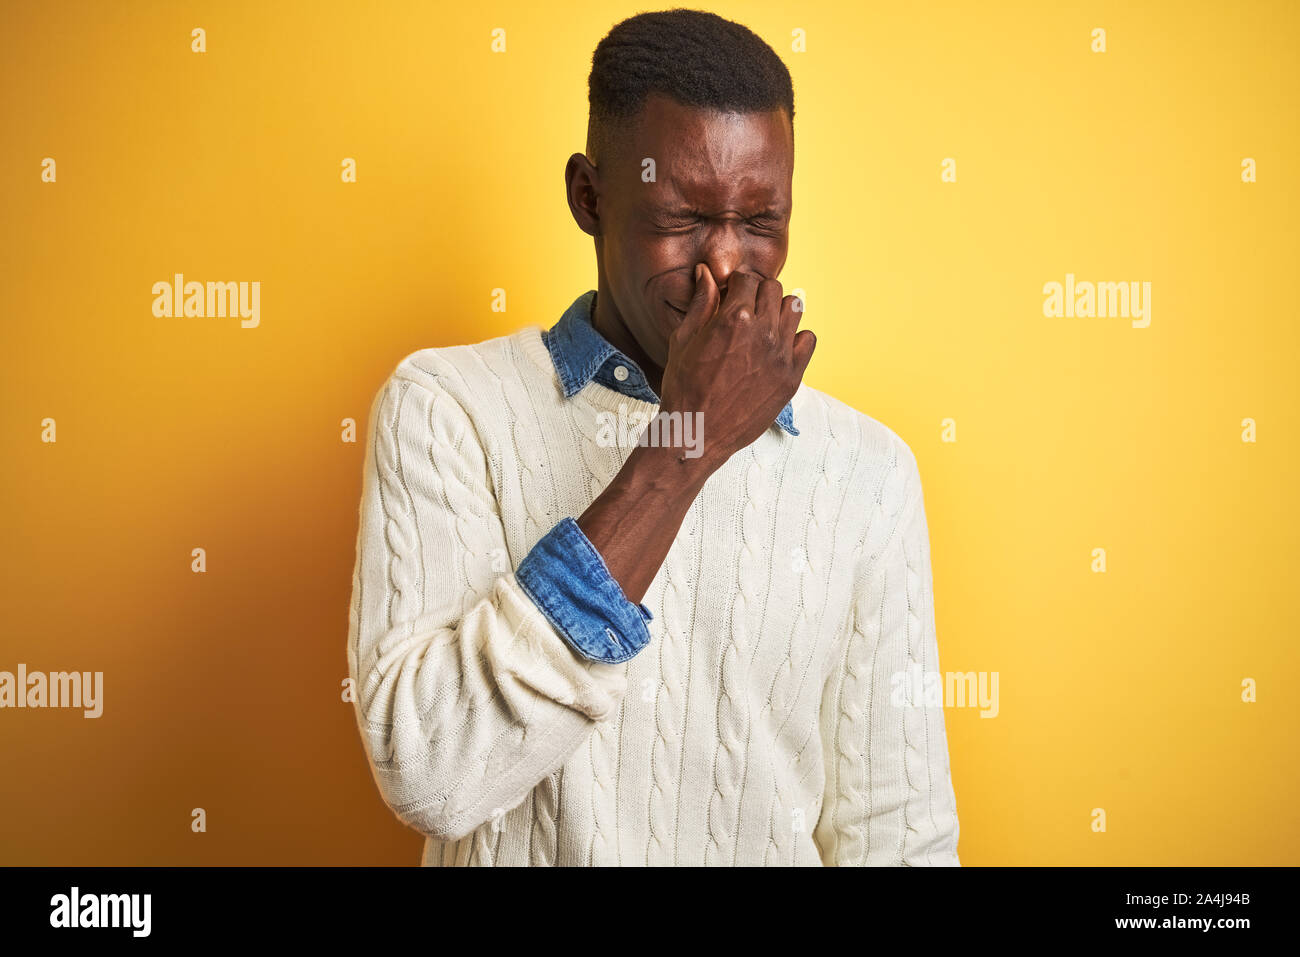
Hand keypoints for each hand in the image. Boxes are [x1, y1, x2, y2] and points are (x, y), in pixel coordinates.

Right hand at [658, 263, 815, 470]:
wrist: (697, 434)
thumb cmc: (685, 388)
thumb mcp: (684, 340)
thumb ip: (701, 303)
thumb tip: (706, 272)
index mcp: (732, 319)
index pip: (748, 279)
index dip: (737, 285)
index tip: (732, 295)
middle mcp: (762, 333)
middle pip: (773, 289)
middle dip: (758, 294)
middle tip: (746, 310)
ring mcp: (780, 356)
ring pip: (795, 308)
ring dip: (779, 311)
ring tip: (763, 326)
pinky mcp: (792, 377)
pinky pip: (808, 339)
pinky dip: (796, 338)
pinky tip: (777, 347)